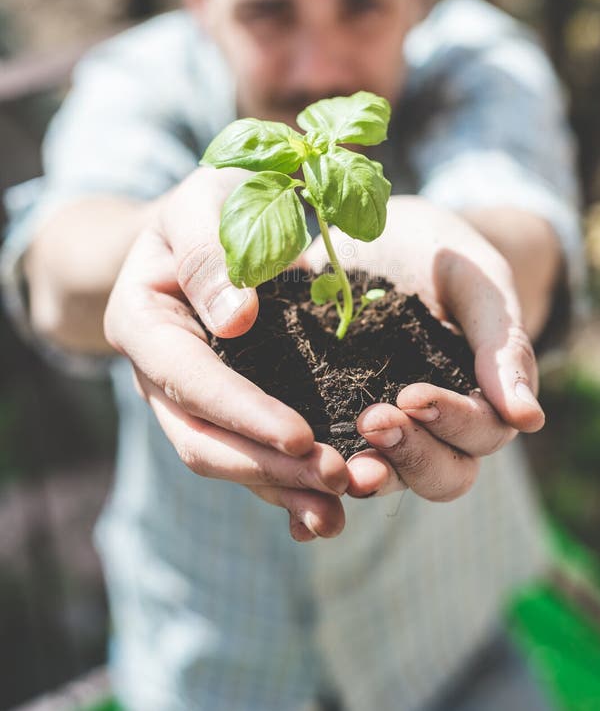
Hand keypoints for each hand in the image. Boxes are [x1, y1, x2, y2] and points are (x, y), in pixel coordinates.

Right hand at [104, 167, 347, 541]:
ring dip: (281, 490)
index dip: (242, 413)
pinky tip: (330, 510)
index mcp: (142, 324)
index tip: (301, 436)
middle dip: (266, 466)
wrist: (200, 228)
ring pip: (227, 461)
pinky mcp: (226, 409)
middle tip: (336, 478)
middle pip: (202, 441)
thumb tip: (238, 321)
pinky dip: (286, 486)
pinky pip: (250, 456)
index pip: (189, 381)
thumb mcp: (202, 204)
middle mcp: (158, 375)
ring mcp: (190, 399)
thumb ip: (212, 255)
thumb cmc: (206, 207)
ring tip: (340, 511)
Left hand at [303, 195, 544, 499]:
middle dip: (409, 455)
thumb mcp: (477, 284)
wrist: (386, 238)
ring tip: (335, 464)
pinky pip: (333, 463)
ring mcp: (386, 431)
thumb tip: (529, 421)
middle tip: (373, 421)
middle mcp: (436, 429)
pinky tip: (296, 501)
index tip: (412, 394)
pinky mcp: (334, 421)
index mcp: (481, 399)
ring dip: (367, 476)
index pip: (480, 433)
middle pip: (440, 475)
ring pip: (388, 479)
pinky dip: (317, 488)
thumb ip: (503, 344)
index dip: (451, 421)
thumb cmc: (445, 257)